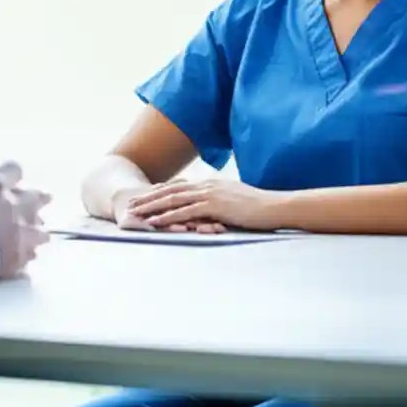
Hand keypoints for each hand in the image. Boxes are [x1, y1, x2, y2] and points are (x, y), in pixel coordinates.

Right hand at [0, 161, 50, 278]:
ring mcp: (21, 235)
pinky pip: (27, 262)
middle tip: (46, 198)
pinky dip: (24, 261)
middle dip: (40, 199)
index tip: (11, 176)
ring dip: (37, 234)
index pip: (13, 171)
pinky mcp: (17, 261)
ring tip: (40, 236)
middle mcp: (17, 207)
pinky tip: (22, 267)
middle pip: (37, 199)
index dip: (12, 174)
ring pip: (40, 234)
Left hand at [127, 178, 282, 230]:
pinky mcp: (214, 206)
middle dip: (149, 198)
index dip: (161, 192)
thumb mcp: (237, 202)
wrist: (275, 207)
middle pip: (171, 190)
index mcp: (212, 184)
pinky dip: (167, 216)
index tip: (145, 197)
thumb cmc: (260, 209)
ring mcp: (210, 194)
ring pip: (173, 199)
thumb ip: (222, 204)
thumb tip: (214, 211)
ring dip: (152, 206)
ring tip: (135, 212)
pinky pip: (185, 211)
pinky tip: (155, 221)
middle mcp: (208, 186)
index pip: (180, 187)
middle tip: (132, 204)